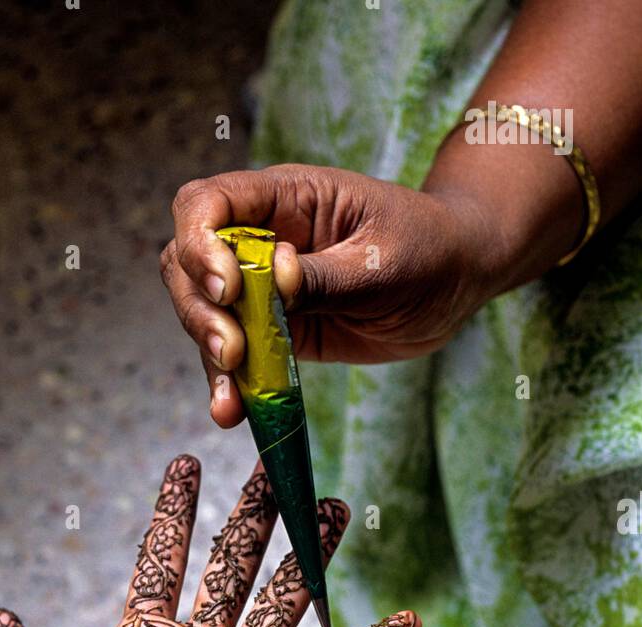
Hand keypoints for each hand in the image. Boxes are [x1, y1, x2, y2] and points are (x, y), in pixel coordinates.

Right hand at [160, 164, 490, 424]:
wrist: (455, 283)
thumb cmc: (427, 250)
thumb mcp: (384, 261)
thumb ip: (326, 275)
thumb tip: (272, 280)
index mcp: (284, 199)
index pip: (207, 204)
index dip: (199, 243)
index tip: (228, 288)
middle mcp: (258, 239)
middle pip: (187, 263)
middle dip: (198, 308)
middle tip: (232, 350)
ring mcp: (261, 289)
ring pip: (202, 313)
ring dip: (208, 354)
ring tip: (230, 400)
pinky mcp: (272, 333)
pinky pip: (235, 357)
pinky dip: (230, 385)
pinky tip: (233, 412)